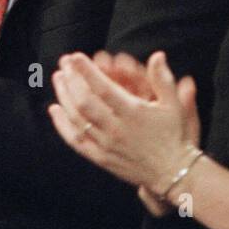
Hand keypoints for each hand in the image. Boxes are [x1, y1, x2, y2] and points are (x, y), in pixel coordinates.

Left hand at [49, 51, 201, 197]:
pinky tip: (55, 110)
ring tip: (58, 78)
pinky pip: (76, 140)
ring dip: (64, 96)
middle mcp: (116, 129)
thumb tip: (157, 55)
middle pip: (84, 101)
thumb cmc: (173, 136)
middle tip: (64, 63)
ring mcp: (106, 144)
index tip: (75, 56)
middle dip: (71, 79)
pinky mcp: (101, 158)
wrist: (173, 173)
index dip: (86, 71)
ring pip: (77, 118)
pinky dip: (62, 125)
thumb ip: (163, 79)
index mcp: (133, 113)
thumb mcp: (174, 105)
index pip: (103, 88)